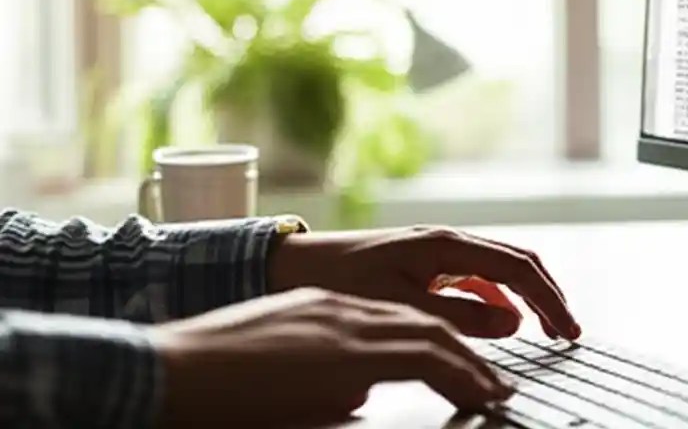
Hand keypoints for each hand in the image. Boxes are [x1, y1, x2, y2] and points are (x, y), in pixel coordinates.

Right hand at [150, 287, 510, 426]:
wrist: (173, 369)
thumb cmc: (210, 377)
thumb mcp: (279, 366)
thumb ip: (323, 374)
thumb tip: (355, 397)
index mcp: (325, 309)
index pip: (396, 319)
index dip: (434, 343)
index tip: (459, 365)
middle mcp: (342, 311)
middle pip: (424, 321)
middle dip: (465, 351)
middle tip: (492, 381)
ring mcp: (346, 328)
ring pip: (431, 336)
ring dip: (471, 366)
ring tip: (495, 392)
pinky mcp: (347, 355)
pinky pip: (422, 359)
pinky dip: (459, 375)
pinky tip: (479, 394)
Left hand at [268, 225, 579, 340]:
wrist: (293, 264)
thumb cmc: (339, 279)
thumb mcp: (400, 304)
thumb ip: (459, 315)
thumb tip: (512, 324)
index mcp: (447, 244)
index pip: (518, 269)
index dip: (549, 301)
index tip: (567, 331)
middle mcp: (449, 241)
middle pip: (519, 263)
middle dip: (549, 295)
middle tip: (568, 331)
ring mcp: (440, 251)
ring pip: (501, 270)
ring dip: (528, 297)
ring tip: (544, 329)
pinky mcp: (429, 264)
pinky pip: (479, 278)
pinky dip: (500, 299)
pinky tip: (503, 322)